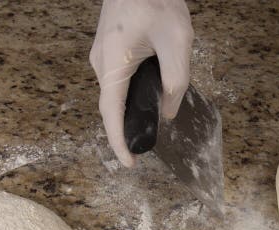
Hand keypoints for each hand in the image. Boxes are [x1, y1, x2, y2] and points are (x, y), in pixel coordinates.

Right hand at [90, 0, 193, 167]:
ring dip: (129, 111)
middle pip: (111, 106)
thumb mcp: (177, 43)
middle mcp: (101, 62)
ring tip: (148, 125)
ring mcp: (102, 54)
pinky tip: (147, 96)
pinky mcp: (109, 47)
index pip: (111, 114)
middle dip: (125, 130)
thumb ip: (175, 82)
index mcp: (113, 64)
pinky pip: (117, 81)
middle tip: (145, 148)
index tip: (129, 164)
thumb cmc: (156, 0)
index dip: (118, 143)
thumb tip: (168, 112)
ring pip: (114, 93)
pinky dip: (129, 95)